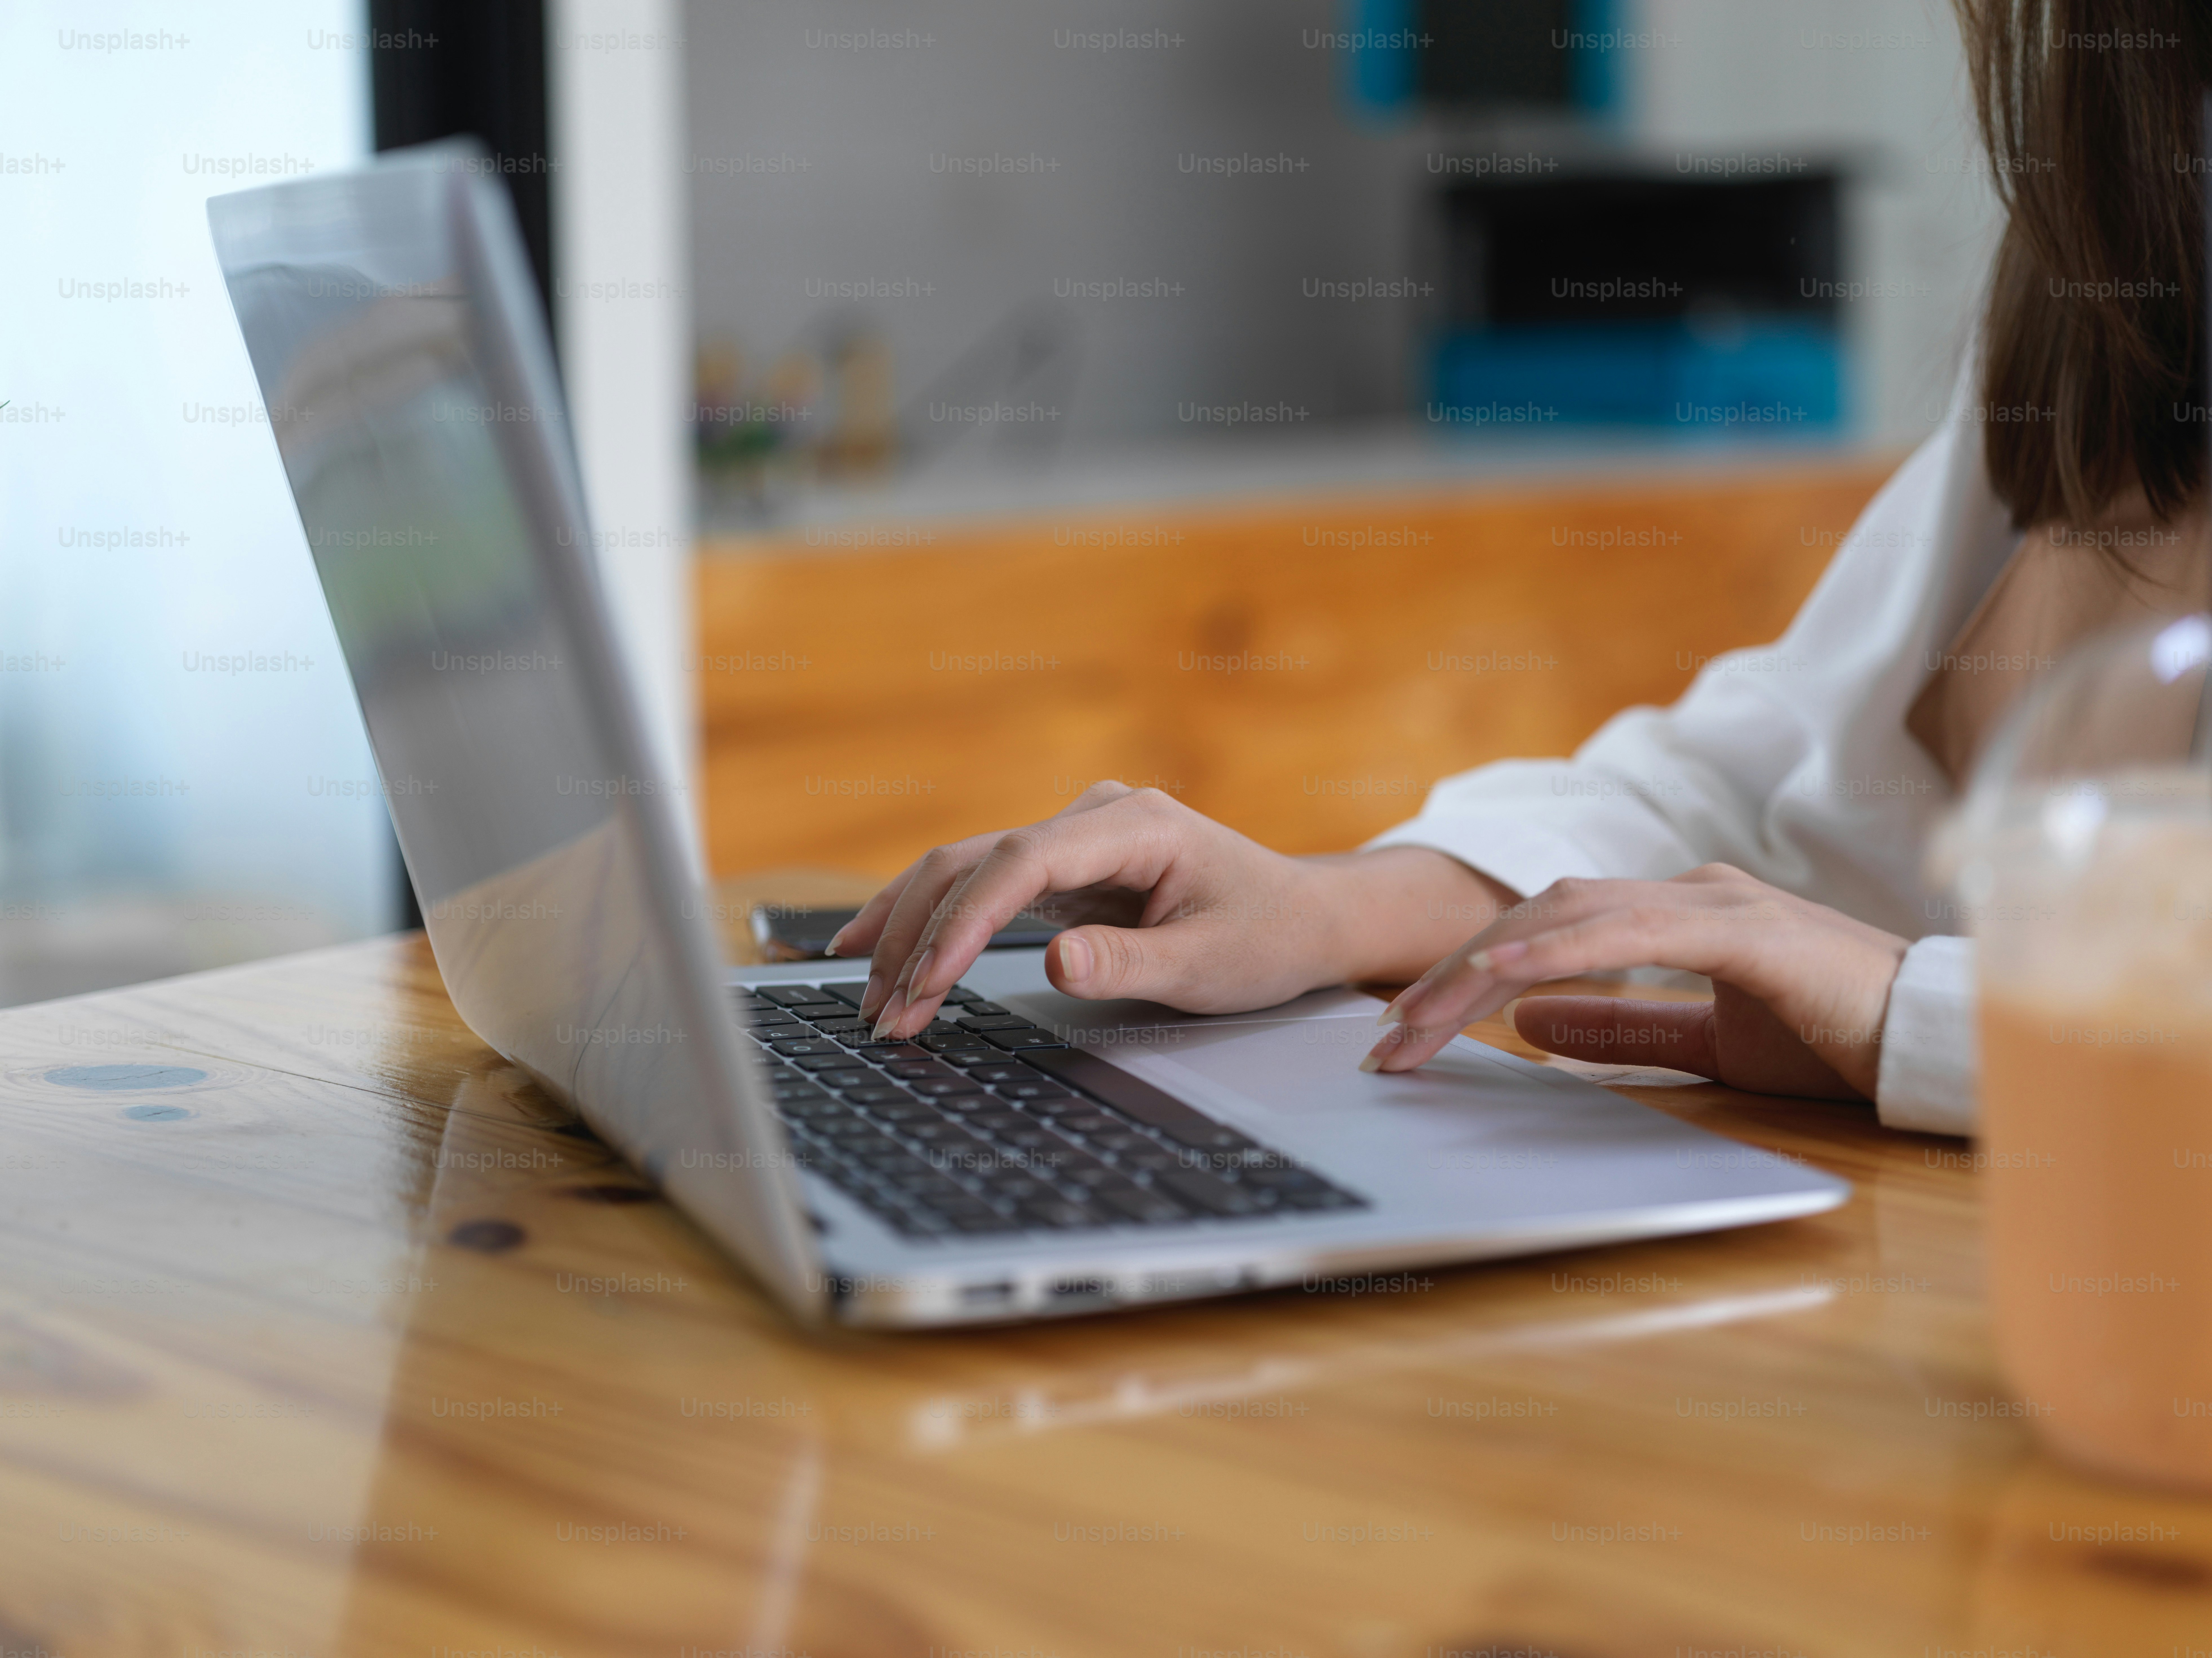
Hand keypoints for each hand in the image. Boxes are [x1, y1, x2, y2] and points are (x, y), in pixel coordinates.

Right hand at [830, 783, 1510, 1041]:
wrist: (1302, 917)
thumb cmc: (1266, 936)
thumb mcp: (1210, 965)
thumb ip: (1131, 964)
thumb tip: (1059, 964)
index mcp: (1133, 826)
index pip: (1022, 863)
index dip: (966, 922)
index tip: (929, 983)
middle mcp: (1093, 818)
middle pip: (975, 861)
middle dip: (918, 936)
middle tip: (882, 1013)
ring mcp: (1072, 839)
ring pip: (964, 869)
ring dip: (911, 931)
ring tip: (868, 996)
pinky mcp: (1061, 868)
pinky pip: (981, 886)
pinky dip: (931, 922)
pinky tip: (880, 950)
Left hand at [1361, 864, 1908, 1099]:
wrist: (1928, 1043)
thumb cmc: (1833, 1038)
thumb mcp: (1706, 1042)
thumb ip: (1624, 1026)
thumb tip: (1532, 1021)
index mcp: (1676, 914)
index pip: (1547, 931)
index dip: (1471, 971)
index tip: (1412, 1026)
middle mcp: (1685, 893)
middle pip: (1537, 917)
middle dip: (1452, 974)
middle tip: (1389, 1038)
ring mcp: (1714, 901)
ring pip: (1566, 915)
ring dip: (1483, 966)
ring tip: (1420, 1018)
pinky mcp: (1743, 928)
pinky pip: (1631, 933)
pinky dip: (1561, 950)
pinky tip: (1506, 974)